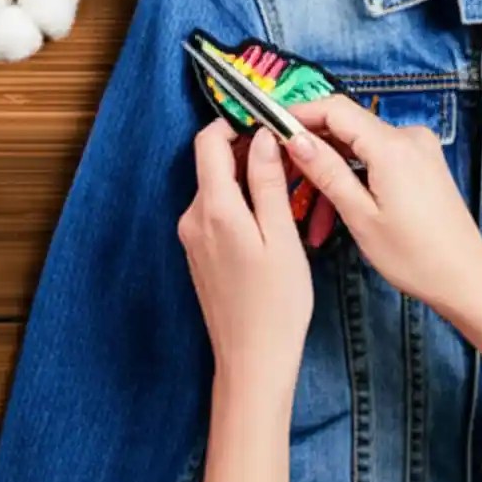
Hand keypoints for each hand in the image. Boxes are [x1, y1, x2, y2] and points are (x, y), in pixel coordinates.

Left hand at [179, 122, 313, 392]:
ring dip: (247, 178)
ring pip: (217, 188)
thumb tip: (263, 137)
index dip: (235, 123)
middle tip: (289, 153)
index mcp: (214, 209)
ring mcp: (193, 238)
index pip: (208, 142)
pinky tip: (271, 215)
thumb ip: (269, 183)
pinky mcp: (199, 255)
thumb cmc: (276, 304)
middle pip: (212, 164)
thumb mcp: (282, 237)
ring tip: (288, 184)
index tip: (267, 122)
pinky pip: (217, 212)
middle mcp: (194, 219)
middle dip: (248, 150)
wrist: (252, 360)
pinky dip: (241, 203)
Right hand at [285, 96, 481, 309]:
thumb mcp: (360, 216)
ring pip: (359, 148)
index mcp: (393, 147)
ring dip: (332, 173)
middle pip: (346, 127)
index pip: (335, 109)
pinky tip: (338, 208)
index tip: (270, 128)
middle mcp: (409, 138)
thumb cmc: (416, 256)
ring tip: (311, 213)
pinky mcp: (422, 163)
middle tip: (282, 176)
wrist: (464, 277)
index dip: (299, 114)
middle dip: (312, 150)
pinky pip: (377, 159)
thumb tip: (294, 138)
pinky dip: (355, 178)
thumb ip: (326, 171)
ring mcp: (418, 149)